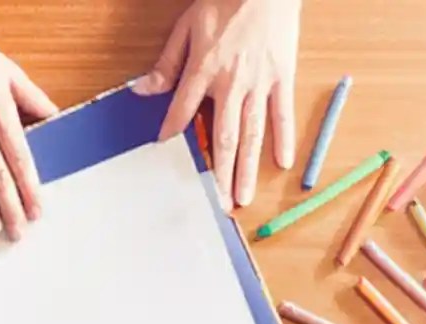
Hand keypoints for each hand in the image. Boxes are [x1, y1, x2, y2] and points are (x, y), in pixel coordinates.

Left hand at [134, 0, 300, 207]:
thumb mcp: (187, 26)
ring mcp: (260, 83)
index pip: (183, 110)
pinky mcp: (282, 77)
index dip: (172, 132)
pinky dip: (282, 139)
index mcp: (205, 69)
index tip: (165, 156)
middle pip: (223, 136)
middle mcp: (233, 82)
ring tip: (242, 196)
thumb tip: (142, 90)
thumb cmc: (226, 0)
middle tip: (215, 201)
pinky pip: (282, 114)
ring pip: (252, 133)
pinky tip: (281, 164)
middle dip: (218, 172)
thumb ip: (167, 63)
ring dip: (246, 168)